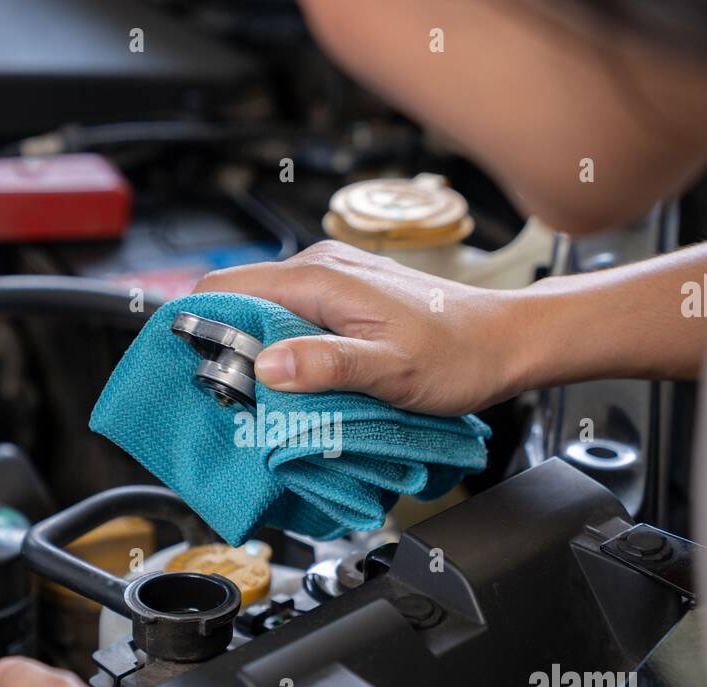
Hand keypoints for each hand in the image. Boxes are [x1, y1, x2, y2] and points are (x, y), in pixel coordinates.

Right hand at [194, 240, 534, 415]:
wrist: (506, 341)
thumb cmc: (458, 357)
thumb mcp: (392, 372)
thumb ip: (327, 366)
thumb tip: (265, 367)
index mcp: (318, 278)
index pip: (224, 289)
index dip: (200, 330)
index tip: (200, 376)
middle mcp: (318, 266)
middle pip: (238, 300)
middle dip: (225, 347)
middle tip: (233, 400)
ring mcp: (332, 278)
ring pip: (264, 310)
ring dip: (255, 352)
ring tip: (265, 398)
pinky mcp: (345, 295)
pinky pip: (293, 316)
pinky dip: (284, 348)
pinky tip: (298, 382)